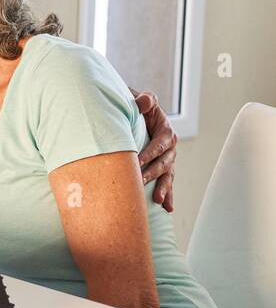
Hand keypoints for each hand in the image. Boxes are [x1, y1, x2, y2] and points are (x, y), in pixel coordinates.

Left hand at [133, 90, 176, 211]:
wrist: (138, 113)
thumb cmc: (138, 107)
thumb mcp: (142, 100)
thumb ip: (145, 99)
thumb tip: (143, 102)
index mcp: (165, 131)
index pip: (158, 144)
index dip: (149, 153)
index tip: (136, 162)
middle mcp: (170, 147)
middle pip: (163, 163)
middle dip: (152, 174)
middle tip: (139, 183)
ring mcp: (168, 158)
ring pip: (167, 175)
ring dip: (163, 188)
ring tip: (158, 201)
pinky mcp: (163, 167)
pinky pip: (167, 182)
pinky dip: (168, 195)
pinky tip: (167, 208)